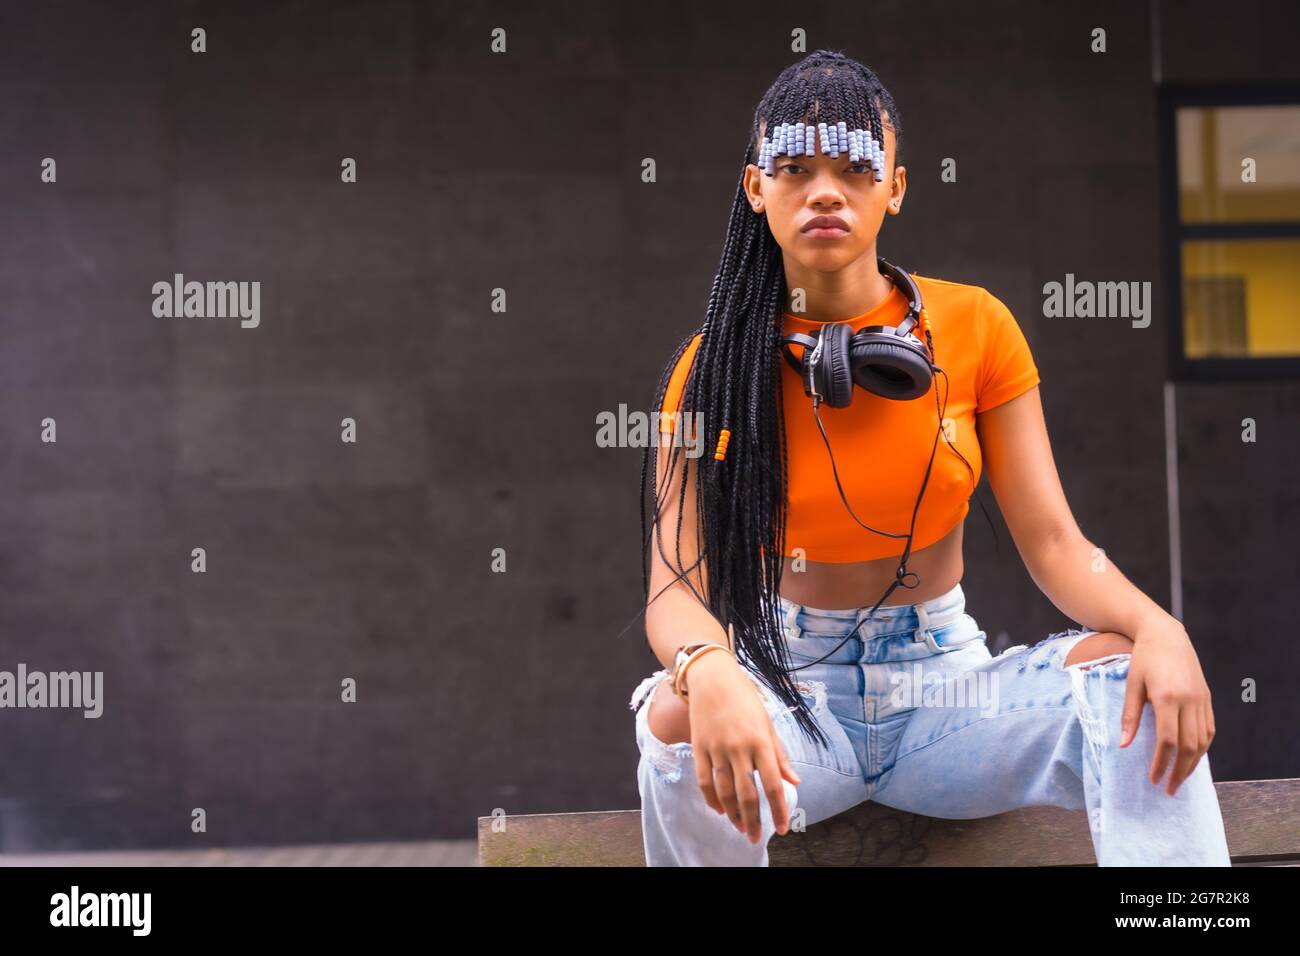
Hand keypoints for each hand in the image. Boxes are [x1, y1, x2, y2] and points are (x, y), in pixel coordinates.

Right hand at [684, 654, 802, 842]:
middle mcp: (739, 747)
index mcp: (761, 741)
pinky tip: (720, 809)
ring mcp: (717, 748)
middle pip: (747, 794)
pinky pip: (704, 780)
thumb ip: (779, 755)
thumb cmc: (745, 698)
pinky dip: (711, 798)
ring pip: (724, 791)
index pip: (772, 784)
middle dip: (753, 820)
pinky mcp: (699, 747)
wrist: (712, 677)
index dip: (778, 810)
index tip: (782, 829)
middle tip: (755, 838)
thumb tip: (794, 781)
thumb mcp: (767, 723)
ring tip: (740, 827)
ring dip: (733, 814)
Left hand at [1119, 619, 1215, 795]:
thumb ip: (1130, 716)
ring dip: (1193, 763)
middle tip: (1168, 788)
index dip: (1161, 763)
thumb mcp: (1131, 684)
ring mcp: (1201, 699)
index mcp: (1168, 697)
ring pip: (1203, 741)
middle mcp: (1189, 701)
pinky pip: (1209, 730)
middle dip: (1179, 771)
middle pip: (1189, 746)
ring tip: (1180, 778)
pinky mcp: (1207, 698)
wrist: (1166, 635)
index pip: (1167, 740)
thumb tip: (1123, 745)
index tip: (1153, 779)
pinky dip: (1202, 747)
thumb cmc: (1143, 659)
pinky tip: (1193, 758)